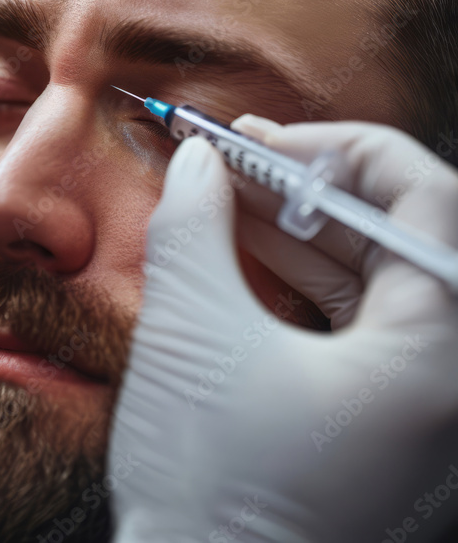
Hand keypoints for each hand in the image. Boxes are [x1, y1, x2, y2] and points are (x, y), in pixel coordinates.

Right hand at [111, 119, 457, 541]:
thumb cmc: (209, 484)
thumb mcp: (193, 334)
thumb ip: (194, 225)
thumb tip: (199, 162)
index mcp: (441, 355)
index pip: (426, 197)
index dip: (335, 150)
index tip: (258, 140)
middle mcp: (450, 380)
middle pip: (400, 237)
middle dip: (306, 189)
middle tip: (231, 163)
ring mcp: (421, 408)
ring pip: (375, 282)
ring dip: (297, 233)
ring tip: (222, 201)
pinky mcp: (382, 427)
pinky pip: (357, 329)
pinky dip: (301, 286)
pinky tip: (241, 261)